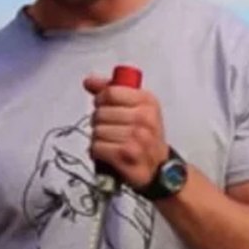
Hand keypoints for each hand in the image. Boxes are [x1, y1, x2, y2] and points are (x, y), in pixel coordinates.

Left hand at [83, 73, 169, 189]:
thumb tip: (88, 81)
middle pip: (101, 112)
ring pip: (97, 130)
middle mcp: (145, 118)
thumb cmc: (146, 136)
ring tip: (109, 142)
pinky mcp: (126, 155)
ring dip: (97, 138)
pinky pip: (96, 147)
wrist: (159, 168)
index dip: (101, 99)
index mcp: (148, 102)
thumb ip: (113, 91)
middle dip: (98, 122)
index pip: (111, 92)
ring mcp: (136, 137)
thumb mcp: (137, 108)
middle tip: (109, 130)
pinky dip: (96, 151)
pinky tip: (106, 153)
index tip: (103, 106)